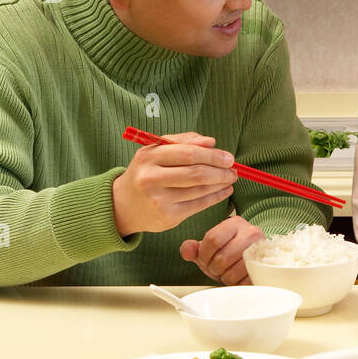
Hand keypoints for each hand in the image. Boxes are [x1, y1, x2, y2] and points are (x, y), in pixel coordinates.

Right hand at [112, 132, 236, 236]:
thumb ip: (183, 141)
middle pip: (195, 173)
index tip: (228, 157)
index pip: (187, 154)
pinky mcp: (167, 216)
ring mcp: (159, 200)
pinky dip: (215, 197)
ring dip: (220, 184)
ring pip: (199, 190)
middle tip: (233, 169)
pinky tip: (224, 191)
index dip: (212, 156)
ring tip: (231, 178)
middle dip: (220, 171)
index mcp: (148, 157)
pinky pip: (198, 205)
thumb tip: (211, 142)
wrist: (124, 205)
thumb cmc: (146, 172)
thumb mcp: (156, 151)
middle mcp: (150, 179)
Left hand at [179, 215, 265, 284]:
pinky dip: (236, 284)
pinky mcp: (266, 269)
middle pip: (222, 258)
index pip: (212, 240)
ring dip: (225, 277)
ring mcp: (261, 251)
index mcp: (235, 223)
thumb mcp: (208, 248)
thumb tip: (187, 251)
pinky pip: (244, 282)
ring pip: (232, 273)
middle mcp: (252, 233)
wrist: (253, 260)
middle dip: (214, 269)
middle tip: (217, 268)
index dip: (204, 255)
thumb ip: (193, 248)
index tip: (205, 260)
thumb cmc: (229, 253)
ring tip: (228, 272)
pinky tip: (237, 278)